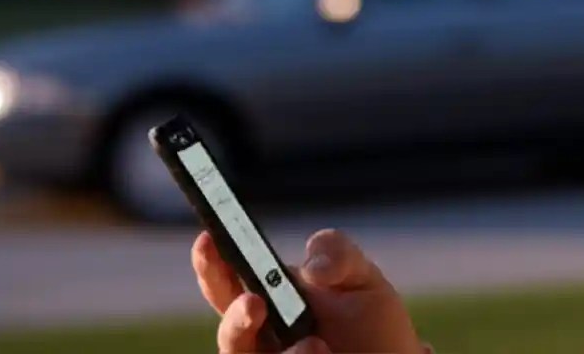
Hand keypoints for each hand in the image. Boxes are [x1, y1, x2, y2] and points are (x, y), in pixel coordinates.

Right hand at [192, 228, 428, 353]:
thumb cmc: (375, 328)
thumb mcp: (362, 278)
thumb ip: (338, 254)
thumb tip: (311, 267)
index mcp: (271, 303)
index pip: (228, 283)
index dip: (211, 263)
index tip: (208, 240)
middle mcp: (262, 341)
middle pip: (230, 334)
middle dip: (234, 319)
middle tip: (253, 304)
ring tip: (315, 345)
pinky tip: (322, 353)